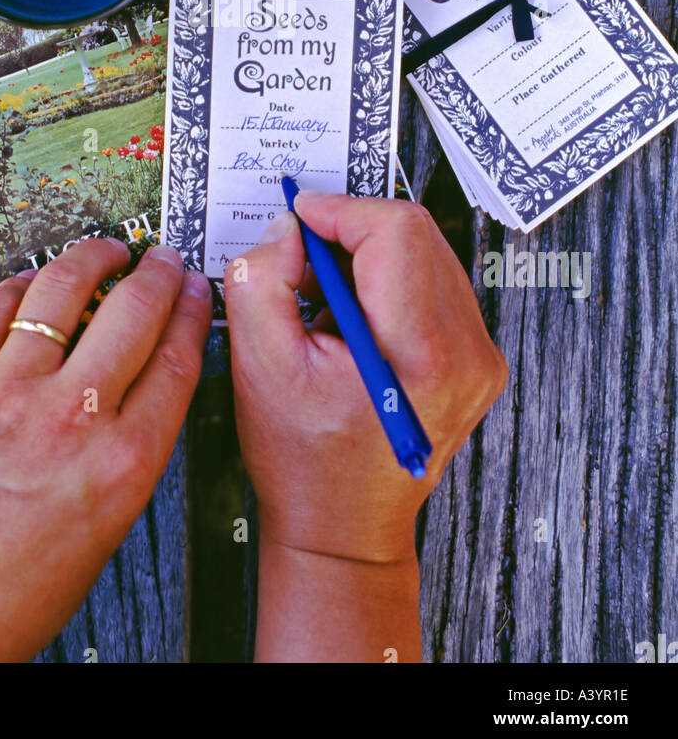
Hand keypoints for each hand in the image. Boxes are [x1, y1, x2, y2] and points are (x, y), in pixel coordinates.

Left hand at [0, 239, 211, 661]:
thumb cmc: (19, 586)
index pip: (178, 358)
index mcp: (122, 463)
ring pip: (63, 290)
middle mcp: (69, 421)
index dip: (193, 313)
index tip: (195, 293)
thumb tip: (148, 369)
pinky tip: (38, 279)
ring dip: (95, 256)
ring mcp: (6, 395)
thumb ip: (133, 442)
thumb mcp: (111, 520)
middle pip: (134, 311)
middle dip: (158, 273)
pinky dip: (24, 284)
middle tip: (161, 260)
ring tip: (106, 249)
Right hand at [225, 194, 506, 566]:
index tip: (299, 219)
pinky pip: (434, 284)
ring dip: (370, 256)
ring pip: (427, 252)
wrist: (344, 527)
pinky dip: (389, 282)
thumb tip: (289, 228)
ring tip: (325, 301)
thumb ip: (263, 279)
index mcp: (422, 354)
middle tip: (304, 262)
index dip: (339, 210)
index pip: (396, 230)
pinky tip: (353, 320)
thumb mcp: (258, 365)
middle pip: (416, 233)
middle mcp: (467, 352)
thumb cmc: (305, 462)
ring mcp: (480, 357)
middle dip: (351, 231)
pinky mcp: (477, 359)